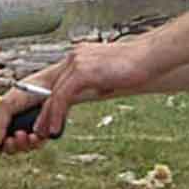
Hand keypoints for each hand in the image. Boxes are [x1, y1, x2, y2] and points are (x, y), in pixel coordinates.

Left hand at [0, 40, 152, 149]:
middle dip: (42, 110)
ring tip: (43, 132)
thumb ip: (93, 83)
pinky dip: (57, 114)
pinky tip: (56, 127)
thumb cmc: (135, 67)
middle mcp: (74, 57)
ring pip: (53, 94)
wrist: (150, 56)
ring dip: (46, 116)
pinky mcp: (82, 71)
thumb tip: (88, 94)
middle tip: (38, 128)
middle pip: (50, 87)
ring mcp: (77, 62)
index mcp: (79, 57)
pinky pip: (62, 97)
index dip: (48, 100)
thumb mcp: (108, 77)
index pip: (57, 80)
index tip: (44, 116)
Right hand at [0, 80, 53, 153]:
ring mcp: (32, 131)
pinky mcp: (45, 132)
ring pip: (24, 148)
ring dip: (21, 145)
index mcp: (7, 120)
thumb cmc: (28, 91)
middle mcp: (19, 127)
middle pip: (11, 148)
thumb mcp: (7, 105)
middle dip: (9, 147)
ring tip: (22, 134)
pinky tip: (33, 136)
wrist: (50, 85)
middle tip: (10, 140)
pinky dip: (34, 143)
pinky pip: (37, 145)